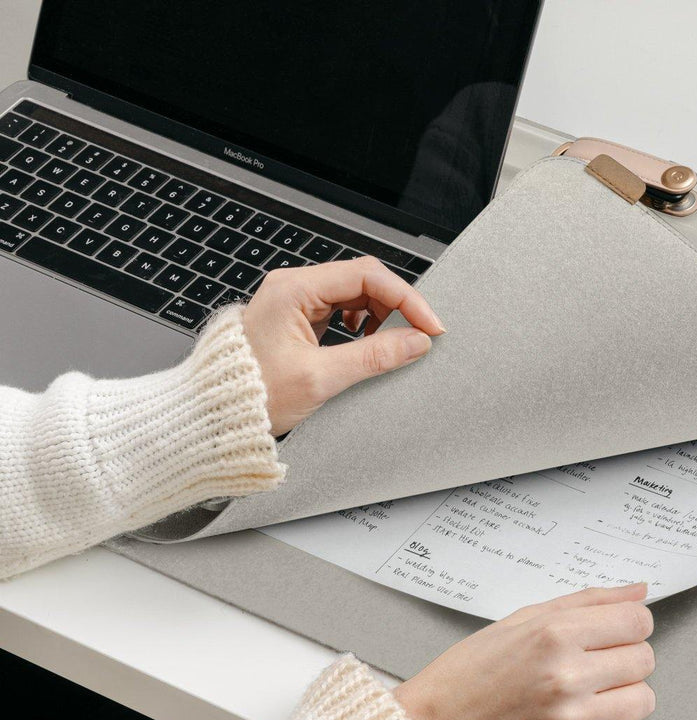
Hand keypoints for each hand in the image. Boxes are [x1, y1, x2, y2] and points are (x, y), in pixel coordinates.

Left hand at [239, 258, 445, 434]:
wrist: (214, 415)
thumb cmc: (249, 395)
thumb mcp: (320, 378)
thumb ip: (373, 356)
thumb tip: (415, 342)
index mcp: (293, 289)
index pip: (367, 276)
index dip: (406, 298)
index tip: (430, 326)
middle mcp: (293, 287)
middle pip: (363, 280)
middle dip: (397, 306)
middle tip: (420, 336)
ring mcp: (294, 301)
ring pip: (355, 294)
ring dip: (381, 316)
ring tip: (390, 345)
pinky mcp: (297, 318)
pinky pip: (342, 310)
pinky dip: (363, 325)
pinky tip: (366, 344)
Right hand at [395, 583, 656, 719]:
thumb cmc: (472, 671)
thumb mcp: (523, 619)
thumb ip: (587, 601)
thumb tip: (640, 591)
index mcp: (555, 634)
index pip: (637, 622)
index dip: (630, 625)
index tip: (614, 633)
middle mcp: (567, 676)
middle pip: (644, 660)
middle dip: (625, 658)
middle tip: (593, 665)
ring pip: (643, 700)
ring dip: (624, 694)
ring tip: (589, 694)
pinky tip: (580, 719)